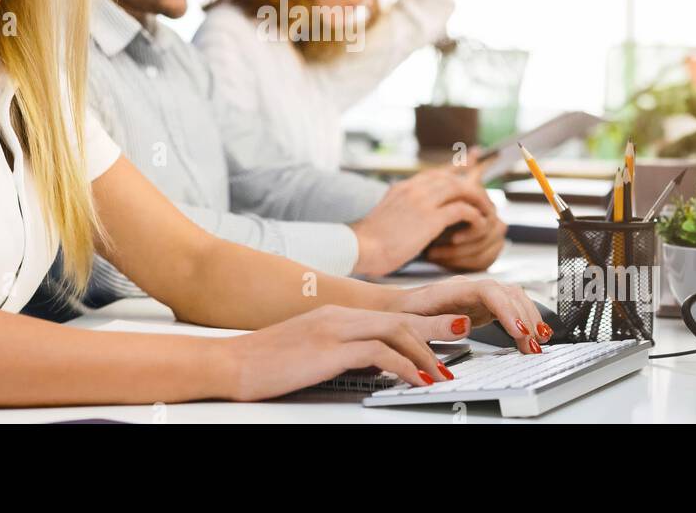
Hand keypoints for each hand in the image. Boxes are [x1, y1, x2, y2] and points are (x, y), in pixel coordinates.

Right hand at [219, 305, 472, 400]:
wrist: (230, 363)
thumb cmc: (263, 363)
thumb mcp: (310, 353)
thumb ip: (339, 352)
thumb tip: (368, 365)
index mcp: (336, 316)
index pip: (389, 316)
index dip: (421, 324)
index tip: (444, 334)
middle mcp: (340, 317)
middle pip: (401, 318)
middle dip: (436, 329)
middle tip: (464, 335)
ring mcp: (335, 329)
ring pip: (397, 332)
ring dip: (427, 353)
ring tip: (444, 371)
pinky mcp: (330, 348)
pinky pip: (380, 353)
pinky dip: (405, 367)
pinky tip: (416, 379)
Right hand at [352, 168, 496, 275]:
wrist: (359, 247)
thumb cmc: (369, 242)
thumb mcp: (385, 218)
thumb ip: (401, 211)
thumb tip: (412, 220)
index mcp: (403, 188)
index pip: (435, 172)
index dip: (455, 168)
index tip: (471, 163)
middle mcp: (414, 189)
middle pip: (452, 178)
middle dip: (472, 186)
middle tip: (486, 197)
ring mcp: (422, 201)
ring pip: (461, 189)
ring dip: (478, 200)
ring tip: (487, 212)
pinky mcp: (430, 218)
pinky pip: (462, 210)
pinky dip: (474, 216)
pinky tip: (478, 225)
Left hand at [389, 276, 551, 354]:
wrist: (393, 308)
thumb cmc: (399, 314)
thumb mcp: (410, 322)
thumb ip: (435, 323)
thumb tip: (464, 325)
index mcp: (451, 290)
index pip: (487, 291)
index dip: (506, 309)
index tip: (518, 331)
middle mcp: (469, 288)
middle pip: (506, 294)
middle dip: (524, 318)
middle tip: (532, 345)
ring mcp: (478, 296)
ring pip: (513, 298)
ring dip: (529, 319)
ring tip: (537, 344)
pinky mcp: (482, 306)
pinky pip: (510, 308)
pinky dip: (524, 320)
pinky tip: (533, 335)